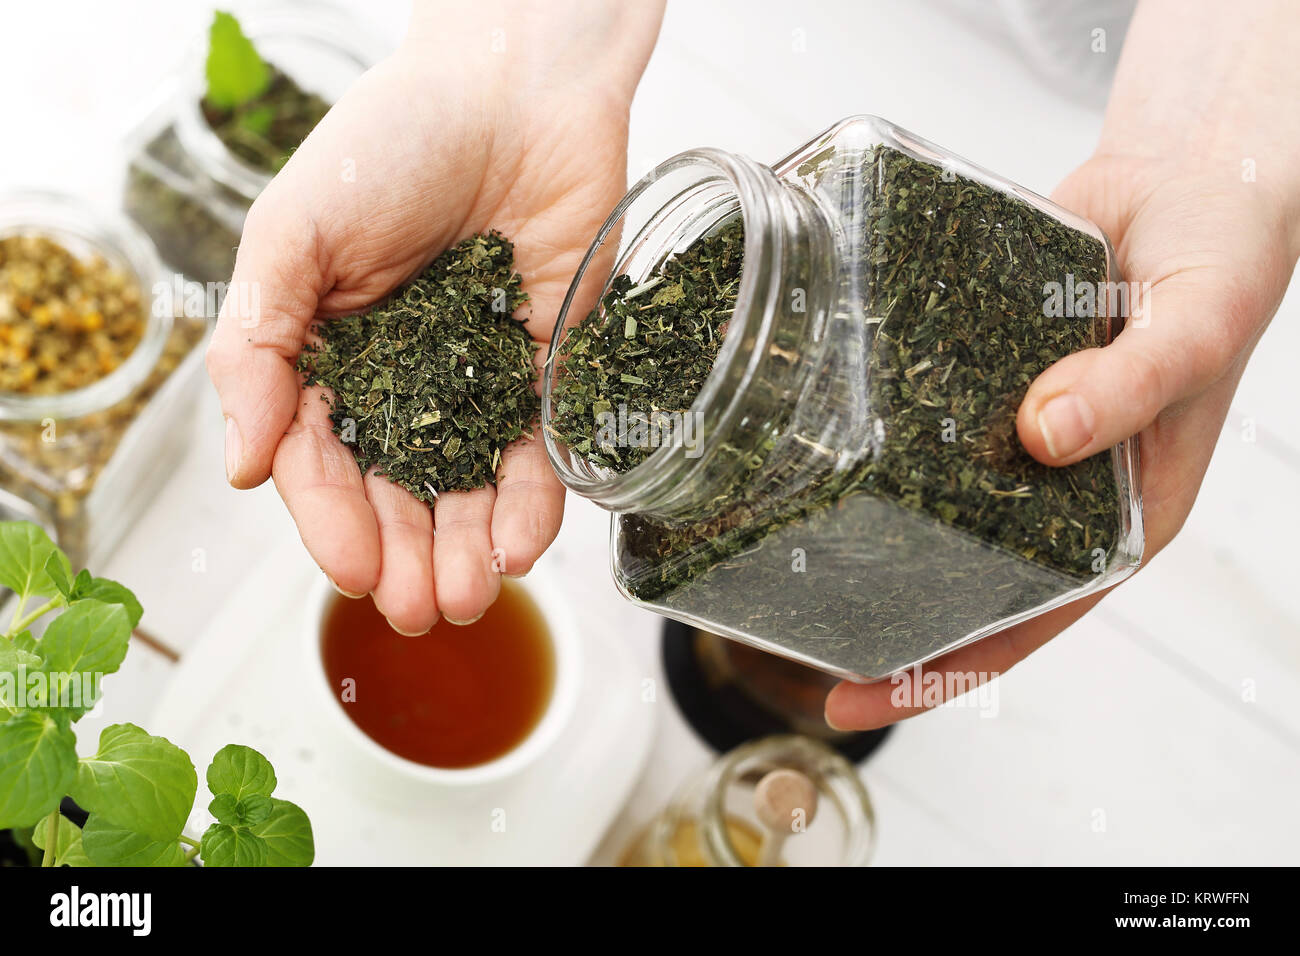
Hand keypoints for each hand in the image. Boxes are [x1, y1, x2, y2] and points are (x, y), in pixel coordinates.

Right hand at [207, 2, 662, 632]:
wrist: (517, 85)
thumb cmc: (394, 141)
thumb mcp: (293, 232)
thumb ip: (257, 345)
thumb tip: (243, 467)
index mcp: (327, 351)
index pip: (321, 458)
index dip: (335, 520)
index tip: (357, 573)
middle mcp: (401, 376)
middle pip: (398, 488)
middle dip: (409, 554)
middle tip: (422, 612)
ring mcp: (476, 376)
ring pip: (468, 483)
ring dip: (469, 547)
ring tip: (472, 599)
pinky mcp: (548, 366)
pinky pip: (538, 446)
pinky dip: (534, 497)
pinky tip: (526, 545)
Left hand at [825, 0, 1299, 728]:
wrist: (1191, 170)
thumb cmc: (1225, 254)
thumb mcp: (1198, 324)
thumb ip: (1133, 382)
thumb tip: (1046, 435)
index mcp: (1121, 506)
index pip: (1030, 615)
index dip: (949, 666)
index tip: (861, 695)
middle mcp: (1058, 480)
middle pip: (964, 571)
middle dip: (888, 612)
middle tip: (796, 636)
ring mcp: (1011, 427)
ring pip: (932, 499)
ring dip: (869, 530)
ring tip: (785, 553)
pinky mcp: (979, 372)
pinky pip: (922, 418)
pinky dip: (874, 438)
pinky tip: (813, 446)